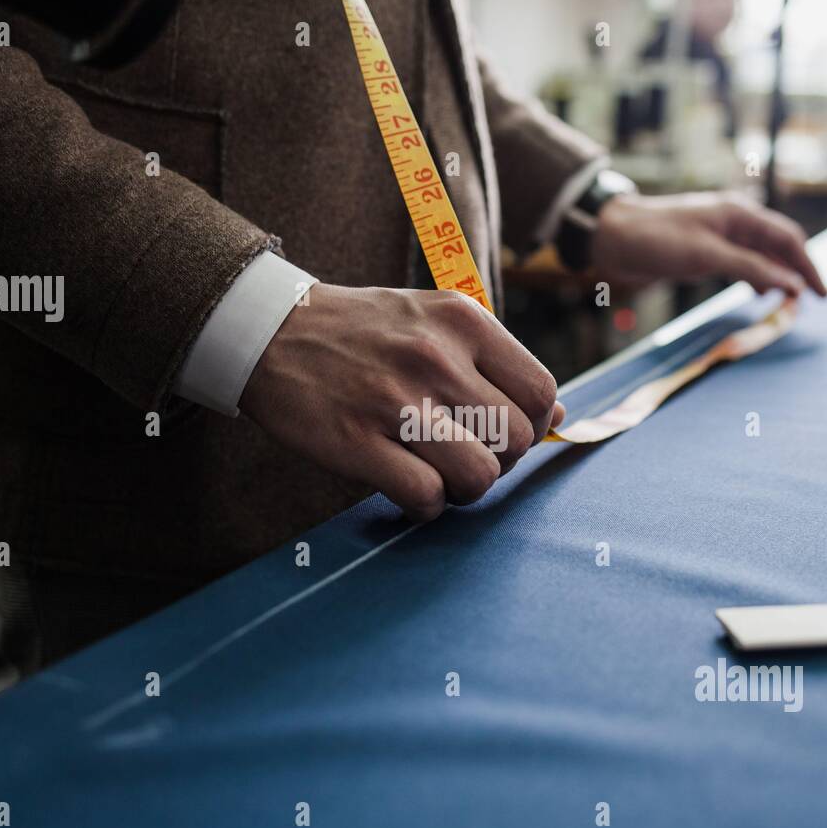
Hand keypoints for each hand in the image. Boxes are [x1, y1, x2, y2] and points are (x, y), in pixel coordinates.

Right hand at [241, 284, 564, 521]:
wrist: (269, 332)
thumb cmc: (362, 334)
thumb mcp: (433, 321)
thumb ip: (494, 362)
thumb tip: (557, 417)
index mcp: (462, 320)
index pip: (541, 391)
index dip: (533, 426)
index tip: (502, 433)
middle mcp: (435, 356)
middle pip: (516, 440)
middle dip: (499, 461)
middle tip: (465, 455)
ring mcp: (394, 399)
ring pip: (478, 475)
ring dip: (463, 488)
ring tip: (437, 473)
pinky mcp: (355, 440)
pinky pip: (425, 496)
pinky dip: (425, 506)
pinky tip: (406, 488)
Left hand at [592, 191, 826, 297]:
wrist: (614, 237)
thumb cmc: (658, 239)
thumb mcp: (707, 256)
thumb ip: (751, 269)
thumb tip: (791, 284)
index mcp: (740, 214)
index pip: (788, 239)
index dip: (808, 267)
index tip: (822, 295)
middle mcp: (735, 222)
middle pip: (779, 247)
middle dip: (797, 272)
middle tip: (808, 303)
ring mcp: (719, 236)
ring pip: (761, 256)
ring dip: (777, 277)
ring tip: (787, 303)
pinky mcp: (704, 251)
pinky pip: (741, 264)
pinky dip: (755, 278)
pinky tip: (759, 293)